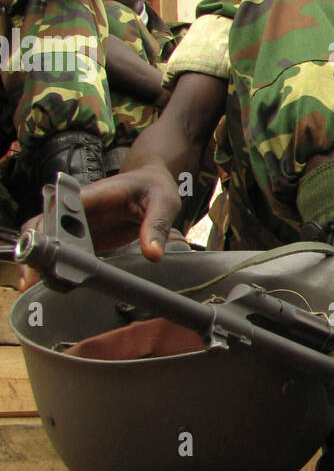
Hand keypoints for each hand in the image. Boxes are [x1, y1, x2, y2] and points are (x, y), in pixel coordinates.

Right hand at [17, 163, 181, 289]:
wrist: (152, 184)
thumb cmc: (154, 188)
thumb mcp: (163, 204)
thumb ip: (156, 227)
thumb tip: (153, 254)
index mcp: (93, 195)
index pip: (59, 211)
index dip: (48, 230)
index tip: (49, 253)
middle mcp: (78, 209)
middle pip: (41, 225)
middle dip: (33, 250)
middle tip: (32, 280)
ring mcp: (77, 223)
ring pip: (43, 238)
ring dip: (37, 260)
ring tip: (34, 286)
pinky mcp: (82, 237)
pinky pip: (59, 250)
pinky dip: (52, 266)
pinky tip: (53, 284)